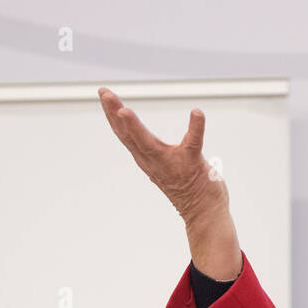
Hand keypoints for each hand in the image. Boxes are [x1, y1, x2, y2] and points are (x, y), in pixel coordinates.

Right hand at [98, 87, 228, 225]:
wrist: (203, 214)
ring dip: (135, 127)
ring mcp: (172, 164)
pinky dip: (196, 128)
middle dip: (114, 114)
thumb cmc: (185, 186)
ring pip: (149, 144)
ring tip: (124, 110)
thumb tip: (137, 129)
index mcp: (146, 159)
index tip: (103, 93)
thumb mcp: (159, 162)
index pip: (124, 135)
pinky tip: (197, 113)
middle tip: (104, 93)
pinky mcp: (193, 164)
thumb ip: (149, 147)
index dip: (111, 115)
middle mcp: (154, 162)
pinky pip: (194, 143)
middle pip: (129, 137)